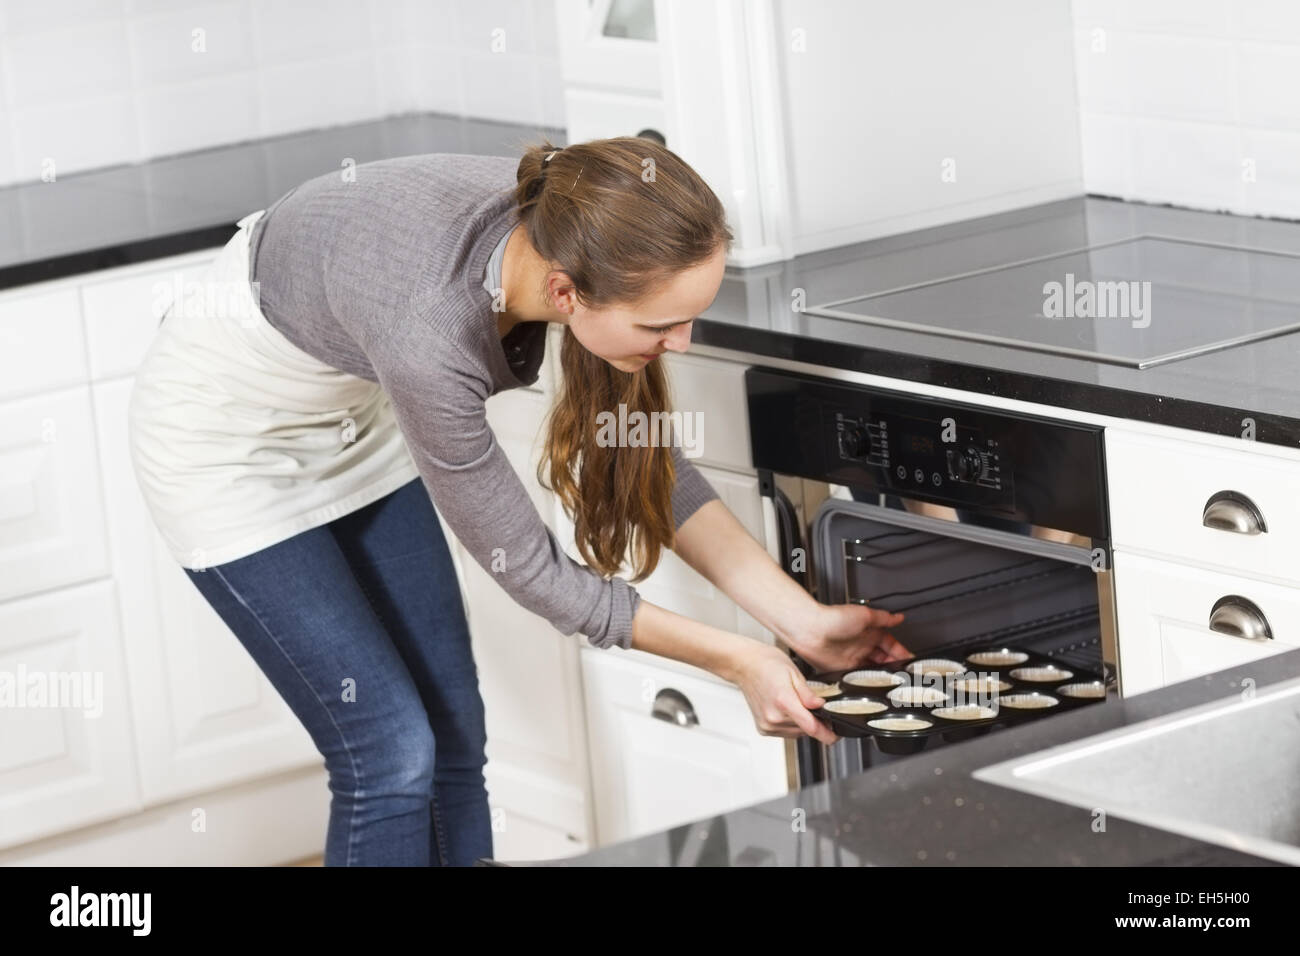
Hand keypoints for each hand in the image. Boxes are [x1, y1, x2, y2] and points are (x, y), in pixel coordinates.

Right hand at [732, 643, 839, 745]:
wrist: (744, 665)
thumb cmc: (767, 664)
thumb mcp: (794, 672)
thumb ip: (808, 694)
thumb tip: (822, 706)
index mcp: (784, 701)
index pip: (812, 727)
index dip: (828, 734)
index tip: (836, 736)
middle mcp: (774, 717)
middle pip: (806, 730)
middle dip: (814, 721)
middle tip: (812, 705)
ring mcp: (767, 725)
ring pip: (797, 733)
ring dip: (802, 723)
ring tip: (794, 702)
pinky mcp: (763, 728)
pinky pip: (786, 732)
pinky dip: (791, 724)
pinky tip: (785, 709)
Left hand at [788, 602, 909, 673]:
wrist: (810, 630)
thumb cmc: (833, 618)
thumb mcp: (865, 615)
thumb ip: (884, 619)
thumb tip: (899, 617)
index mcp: (870, 632)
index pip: (892, 646)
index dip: (902, 654)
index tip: (912, 662)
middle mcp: (862, 646)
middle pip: (884, 660)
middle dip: (895, 668)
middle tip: (904, 676)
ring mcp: (853, 659)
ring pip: (873, 671)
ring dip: (882, 676)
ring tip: (892, 682)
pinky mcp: (842, 670)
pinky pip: (858, 679)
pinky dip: (866, 682)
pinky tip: (872, 685)